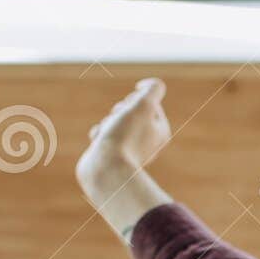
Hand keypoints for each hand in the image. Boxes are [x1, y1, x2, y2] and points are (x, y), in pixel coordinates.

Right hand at [76, 79, 175, 242]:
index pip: (148, 101)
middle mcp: (147, 141)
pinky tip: (99, 143)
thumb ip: (152, 89)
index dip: (136, 100)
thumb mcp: (143, 105)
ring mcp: (128, 149)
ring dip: (107, 122)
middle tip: (118, 124)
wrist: (106, 170)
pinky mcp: (111, 155)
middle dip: (118, 111)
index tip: (132, 111)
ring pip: (113, 121)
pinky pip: (102, 136)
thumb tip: (145, 87)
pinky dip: (99, 135)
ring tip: (107, 136)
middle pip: (129, 110)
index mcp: (161, 131)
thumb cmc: (125, 137)